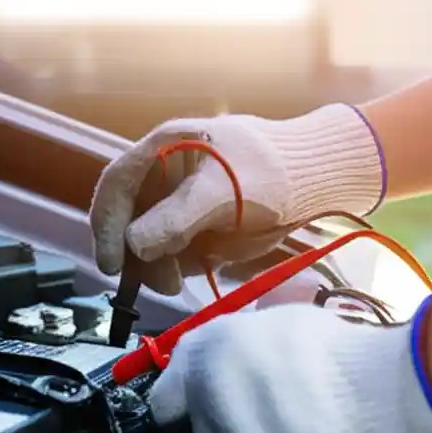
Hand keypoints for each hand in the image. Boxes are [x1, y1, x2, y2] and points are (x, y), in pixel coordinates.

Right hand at [89, 104, 382, 294]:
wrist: (324, 175)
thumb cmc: (276, 170)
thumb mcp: (224, 192)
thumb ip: (177, 218)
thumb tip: (133, 245)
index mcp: (164, 148)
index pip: (117, 185)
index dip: (107, 225)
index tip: (113, 264)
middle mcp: (165, 172)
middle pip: (129, 216)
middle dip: (137, 253)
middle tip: (160, 284)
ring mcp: (182, 198)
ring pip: (149, 238)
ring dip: (158, 264)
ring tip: (179, 282)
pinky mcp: (199, 220)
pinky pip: (174, 248)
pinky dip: (178, 264)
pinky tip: (197, 268)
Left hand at [147, 303, 431, 432]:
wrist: (382, 386)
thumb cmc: (328, 344)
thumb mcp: (265, 324)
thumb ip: (225, 348)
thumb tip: (212, 361)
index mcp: (204, 358)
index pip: (162, 400)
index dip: (180, 401)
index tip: (194, 402)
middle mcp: (209, 403)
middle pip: (195, 429)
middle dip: (214, 421)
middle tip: (252, 407)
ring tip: (286, 422)